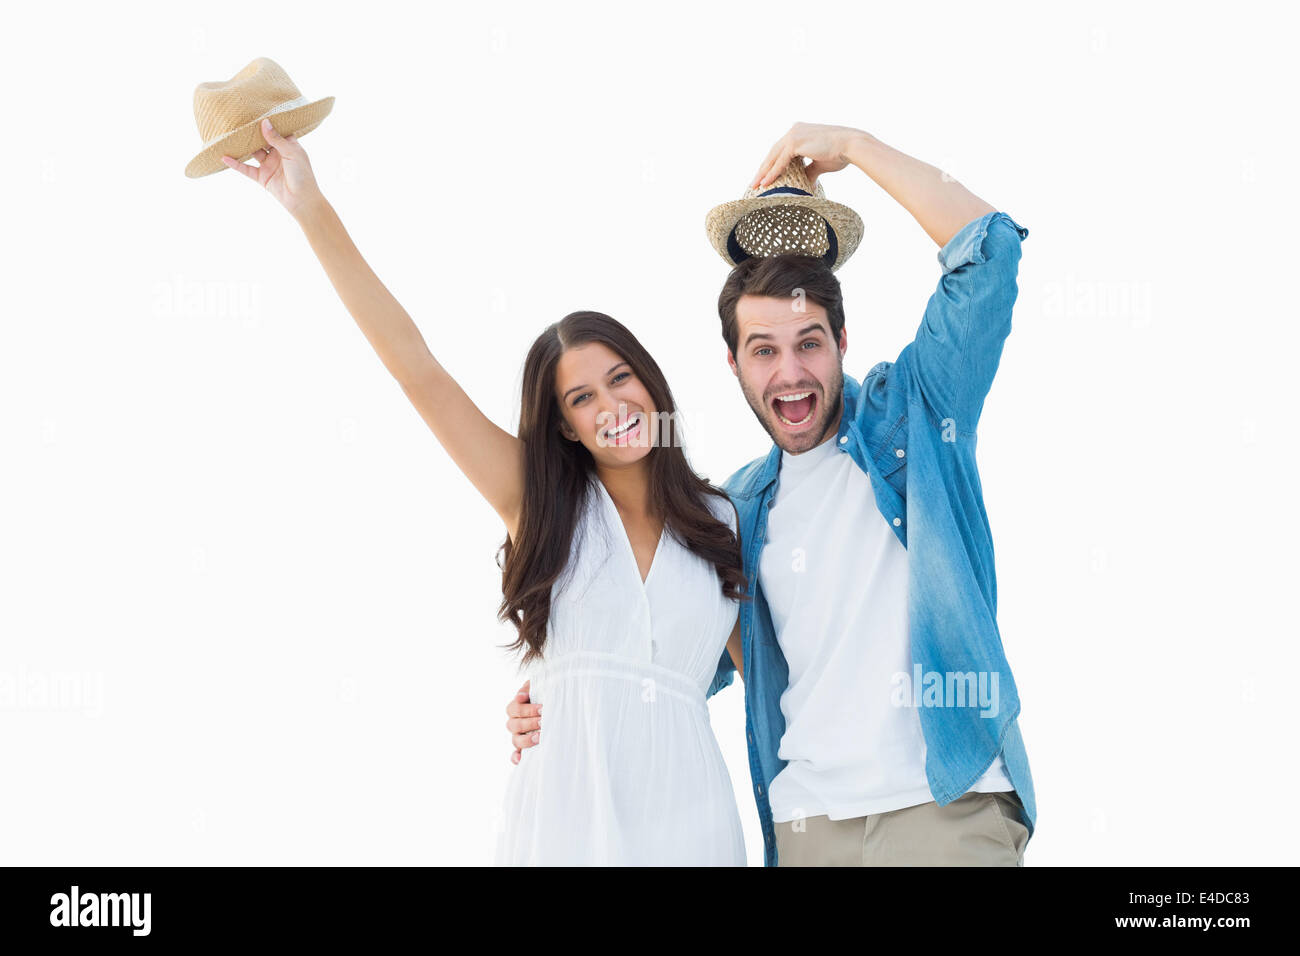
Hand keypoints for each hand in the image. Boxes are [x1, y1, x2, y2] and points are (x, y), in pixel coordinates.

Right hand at [221, 117, 323, 219]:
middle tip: (238, 120)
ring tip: (229, 135)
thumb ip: (277, 139)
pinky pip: (246, 169)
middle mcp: (278, 154)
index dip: (268, 122)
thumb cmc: (303, 175)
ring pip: (252, 152)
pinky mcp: (262, 177)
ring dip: (242, 146)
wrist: (302, 200)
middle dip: (252, 132)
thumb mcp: (291, 153)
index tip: (256, 111)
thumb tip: (264, 122)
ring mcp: (269, 165)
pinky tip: (225, 157)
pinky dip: (235, 164)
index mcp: (288, 146)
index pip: (277, 130)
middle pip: (262, 140)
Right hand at [505, 679, 541, 764]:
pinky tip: (520, 759)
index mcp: (515, 708)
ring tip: (539, 737)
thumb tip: (521, 695)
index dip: (527, 709)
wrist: (551, 705)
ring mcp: (517, 736)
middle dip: (530, 723)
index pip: (516, 709)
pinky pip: (515, 754)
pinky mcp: (522, 747)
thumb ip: (530, 688)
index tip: (542, 708)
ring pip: (516, 740)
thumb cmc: (544, 695)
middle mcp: (513, 723)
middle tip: (543, 721)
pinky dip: (516, 757)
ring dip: (526, 739)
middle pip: (515, 725)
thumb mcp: (537, 687)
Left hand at [750, 122, 867, 189]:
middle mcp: (794, 130)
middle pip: (773, 153)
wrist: (852, 146)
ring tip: (756, 185)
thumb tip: (804, 184)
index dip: (772, 165)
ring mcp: (794, 134)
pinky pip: (780, 160)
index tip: (764, 177)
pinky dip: (772, 172)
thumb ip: (808, 171)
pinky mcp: (795, 142)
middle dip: (764, 169)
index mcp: (800, 132)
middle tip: (754, 183)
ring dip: (764, 172)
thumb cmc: (840, 153)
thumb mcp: (820, 164)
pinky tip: (766, 183)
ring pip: (774, 156)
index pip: (781, 150)